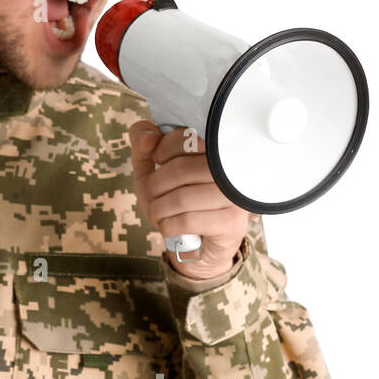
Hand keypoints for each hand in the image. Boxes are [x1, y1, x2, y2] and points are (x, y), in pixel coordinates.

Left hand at [128, 120, 248, 279]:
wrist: (197, 243)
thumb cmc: (174, 199)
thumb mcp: (152, 167)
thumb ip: (143, 142)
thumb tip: (149, 136)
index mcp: (216, 147)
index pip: (186, 137)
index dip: (162, 149)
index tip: (158, 160)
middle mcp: (232, 168)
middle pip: (182, 170)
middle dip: (155, 185)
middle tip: (153, 195)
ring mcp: (235, 196)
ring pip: (183, 197)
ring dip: (159, 208)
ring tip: (159, 212)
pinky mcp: (233, 223)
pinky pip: (189, 220)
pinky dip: (168, 225)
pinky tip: (169, 226)